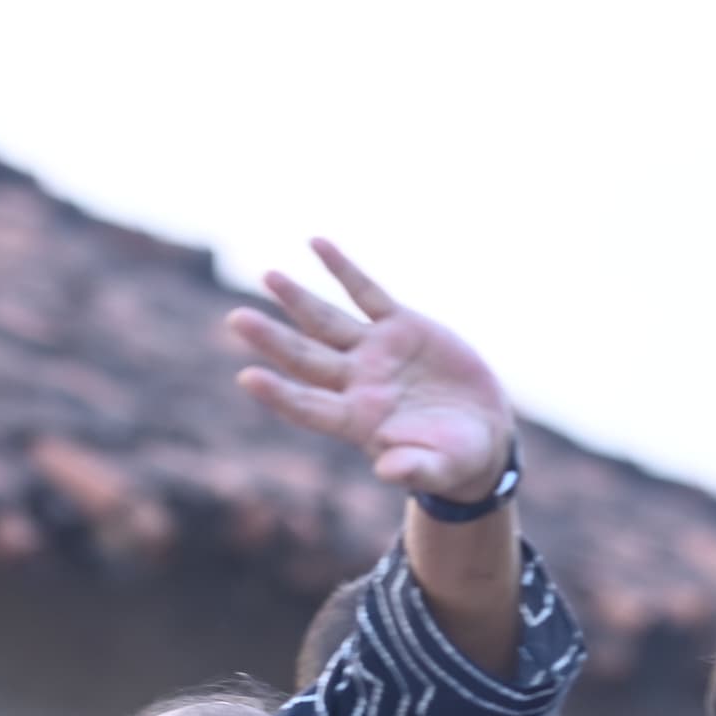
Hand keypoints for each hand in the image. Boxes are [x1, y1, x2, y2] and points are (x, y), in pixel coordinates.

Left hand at [225, 240, 513, 501]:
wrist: (478, 432)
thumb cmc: (454, 460)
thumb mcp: (440, 469)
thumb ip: (415, 470)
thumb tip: (388, 472)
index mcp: (357, 421)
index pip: (308, 406)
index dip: (279, 394)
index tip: (248, 377)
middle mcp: (356, 383)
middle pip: (305, 358)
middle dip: (272, 339)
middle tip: (237, 319)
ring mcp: (375, 352)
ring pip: (326, 321)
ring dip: (297, 299)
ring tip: (268, 275)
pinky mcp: (399, 327)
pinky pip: (366, 292)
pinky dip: (343, 269)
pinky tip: (316, 243)